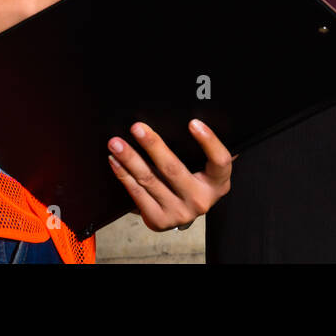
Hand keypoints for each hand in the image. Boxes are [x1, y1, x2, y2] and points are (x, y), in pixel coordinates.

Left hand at [106, 119, 232, 231]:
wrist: (184, 211)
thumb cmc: (193, 180)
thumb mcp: (204, 166)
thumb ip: (200, 149)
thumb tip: (187, 115)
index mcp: (218, 183)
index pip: (220, 161)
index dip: (209, 142)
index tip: (193, 122)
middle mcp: (201, 201)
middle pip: (174, 169)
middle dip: (153, 145)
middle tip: (137, 128)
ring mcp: (179, 213)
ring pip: (150, 180)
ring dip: (130, 159)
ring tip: (116, 143)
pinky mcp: (158, 220)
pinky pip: (137, 193)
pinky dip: (123, 174)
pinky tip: (115, 161)